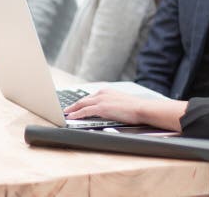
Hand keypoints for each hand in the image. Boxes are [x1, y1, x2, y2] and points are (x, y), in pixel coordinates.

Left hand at [63, 89, 186, 130]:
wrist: (142, 108)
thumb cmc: (136, 108)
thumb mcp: (120, 103)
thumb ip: (111, 105)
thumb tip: (107, 111)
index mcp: (107, 91)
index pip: (90, 97)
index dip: (81, 102)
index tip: (76, 106)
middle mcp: (102, 93)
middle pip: (83, 99)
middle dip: (74, 105)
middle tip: (66, 110)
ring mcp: (101, 100)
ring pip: (82, 104)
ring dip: (72, 110)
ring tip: (66, 114)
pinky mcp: (101, 108)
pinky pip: (85, 111)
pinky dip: (76, 114)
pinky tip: (71, 117)